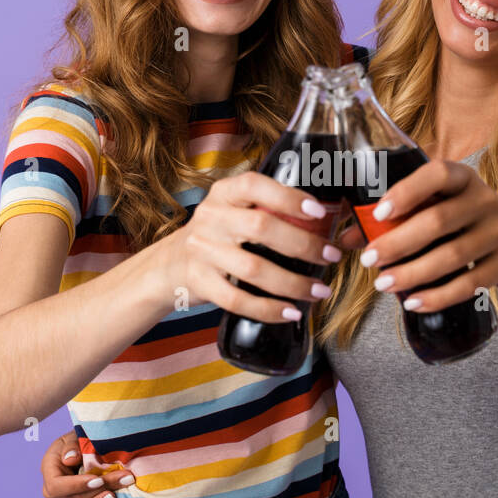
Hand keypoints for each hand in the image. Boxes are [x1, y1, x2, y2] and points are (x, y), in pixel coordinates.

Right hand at [41, 430, 136, 497]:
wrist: (94, 447)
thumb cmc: (85, 439)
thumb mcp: (77, 435)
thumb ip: (72, 445)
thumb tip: (70, 460)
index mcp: (50, 469)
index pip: (57, 486)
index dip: (77, 486)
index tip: (98, 480)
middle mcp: (54, 491)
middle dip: (96, 494)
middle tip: (121, 482)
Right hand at [150, 171, 342, 323]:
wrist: (167, 266)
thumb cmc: (215, 236)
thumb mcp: (231, 211)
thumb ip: (265, 209)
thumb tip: (322, 220)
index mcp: (224, 194)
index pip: (255, 186)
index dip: (288, 197)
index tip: (318, 212)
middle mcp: (211, 218)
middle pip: (261, 228)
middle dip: (303, 244)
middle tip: (330, 256)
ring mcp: (203, 251)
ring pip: (254, 268)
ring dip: (294, 283)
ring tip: (319, 290)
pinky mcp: (200, 283)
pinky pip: (238, 300)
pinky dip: (269, 309)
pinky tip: (291, 312)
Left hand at [357, 160, 497, 312]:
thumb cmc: (463, 222)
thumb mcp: (437, 209)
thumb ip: (394, 220)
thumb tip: (345, 239)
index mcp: (463, 178)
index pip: (437, 174)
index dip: (407, 191)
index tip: (377, 214)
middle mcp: (485, 199)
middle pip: (439, 220)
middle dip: (398, 243)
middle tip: (369, 261)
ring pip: (452, 255)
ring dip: (413, 273)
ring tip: (383, 285)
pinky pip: (470, 283)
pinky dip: (438, 296)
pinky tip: (413, 302)